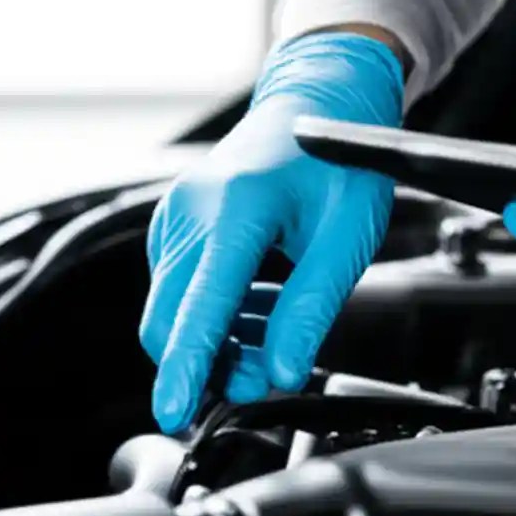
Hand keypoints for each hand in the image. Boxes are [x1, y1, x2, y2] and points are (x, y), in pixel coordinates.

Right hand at [140, 32, 403, 432]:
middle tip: (261, 380)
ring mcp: (176, 215)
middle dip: (206, 365)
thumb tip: (284, 370)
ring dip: (215, 342)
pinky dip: (213, 314)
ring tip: (273, 338)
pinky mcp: (175, 224)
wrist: (316, 104)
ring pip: (173, 309)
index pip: (202, 304)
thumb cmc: (337, 165)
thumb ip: (311, 308)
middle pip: (169, 316)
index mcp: (237, 209)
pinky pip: (180, 289)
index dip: (187, 364)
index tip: (174, 410)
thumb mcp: (346, 238)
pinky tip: (259, 308)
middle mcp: (192, 210)